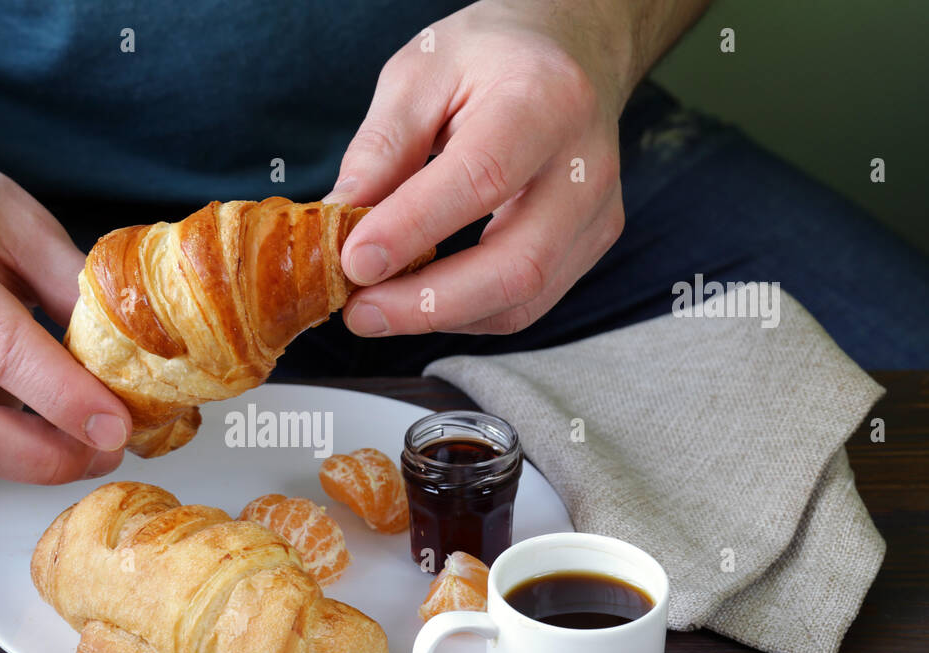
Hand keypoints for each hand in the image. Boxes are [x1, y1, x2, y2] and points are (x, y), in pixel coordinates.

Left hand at [326, 0, 632, 336]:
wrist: (571, 52)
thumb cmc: (490, 59)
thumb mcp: (421, 71)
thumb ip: (382, 145)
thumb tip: (340, 220)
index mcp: (545, 100)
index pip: (481, 179)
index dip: (413, 229)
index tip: (354, 261)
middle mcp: (585, 165)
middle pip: (517, 265)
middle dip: (428, 303)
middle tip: (358, 311)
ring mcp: (595, 214)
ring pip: (522, 300)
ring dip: (439, 317)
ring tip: (374, 309)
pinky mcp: (590, 246)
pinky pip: (524, 305)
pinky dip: (462, 314)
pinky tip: (417, 300)